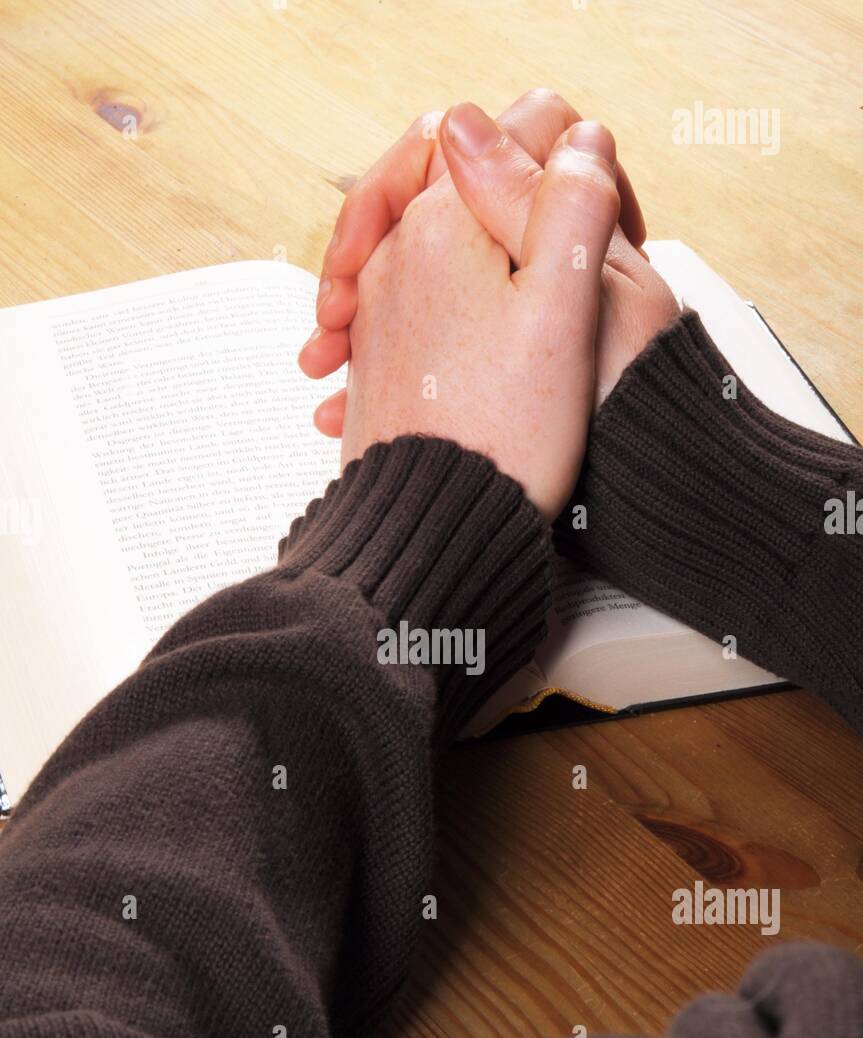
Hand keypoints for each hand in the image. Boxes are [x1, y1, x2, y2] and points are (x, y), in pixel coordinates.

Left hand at [337, 120, 621, 521]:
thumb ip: (574, 208)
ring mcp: (378, 304)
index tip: (612, 226)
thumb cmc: (507, 438)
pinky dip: (456, 300)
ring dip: (492, 255)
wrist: (436, 533)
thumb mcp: (565, 312)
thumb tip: (578, 139)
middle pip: (469, 176)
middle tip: (577, 253)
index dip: (581, 167)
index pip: (520, 131)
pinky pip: (416, 294)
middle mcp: (396, 253)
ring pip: (442, 237)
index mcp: (444, 223)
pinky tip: (489, 341)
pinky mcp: (376, 352)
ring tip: (543, 305)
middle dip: (524, 203)